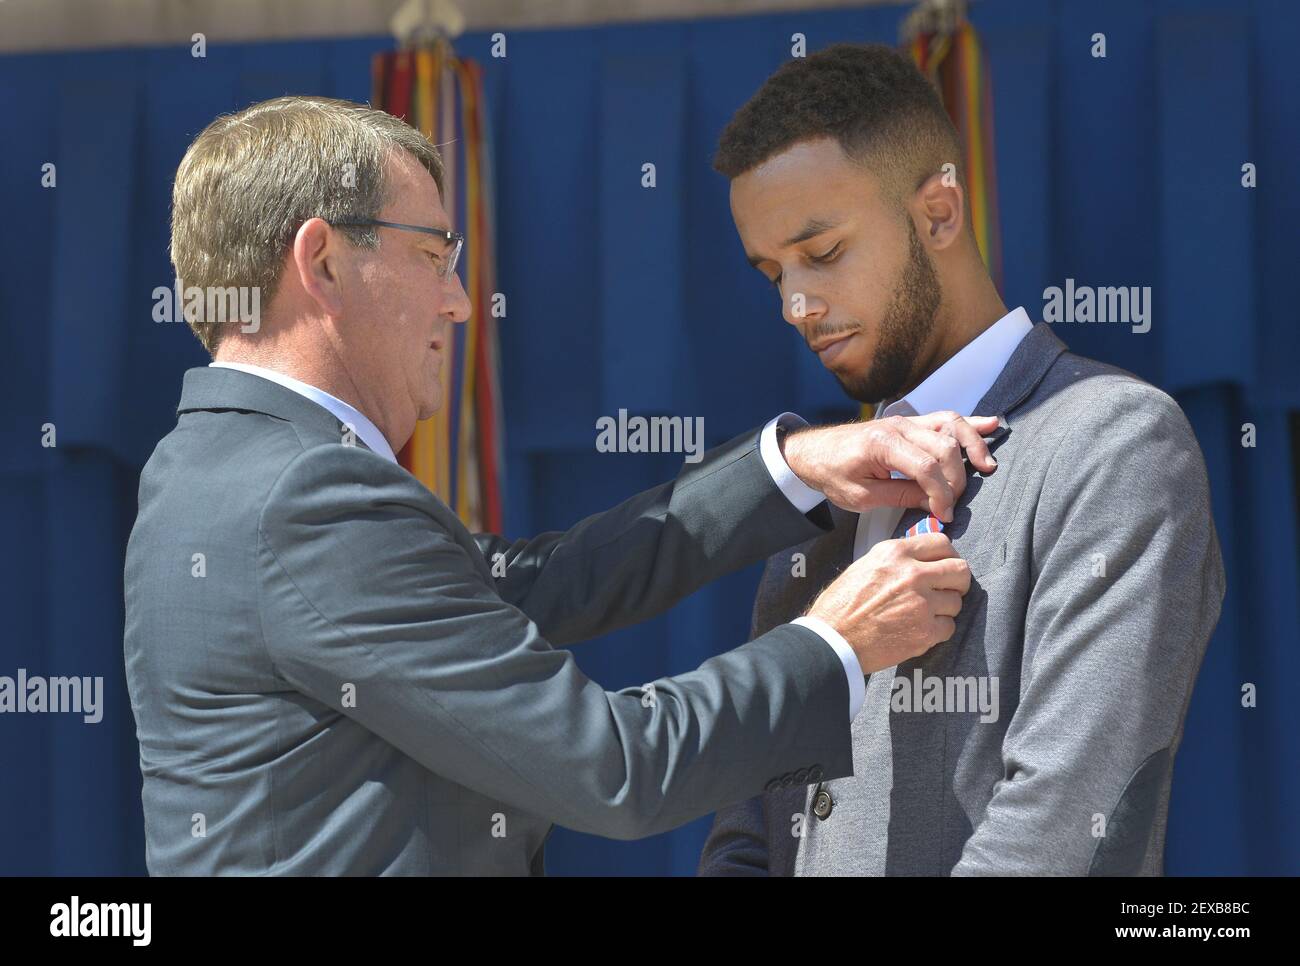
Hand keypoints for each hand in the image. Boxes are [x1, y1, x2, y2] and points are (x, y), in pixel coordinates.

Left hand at [781, 411, 999, 520]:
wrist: (814, 452)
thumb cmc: (833, 473)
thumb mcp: (861, 496)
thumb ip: (900, 496)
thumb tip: (934, 503)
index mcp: (882, 445)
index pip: (926, 468)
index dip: (941, 494)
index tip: (943, 515)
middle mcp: (898, 427)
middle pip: (944, 448)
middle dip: (956, 479)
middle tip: (952, 504)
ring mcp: (906, 421)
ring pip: (951, 426)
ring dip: (973, 445)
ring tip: (987, 466)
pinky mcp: (910, 422)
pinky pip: (945, 418)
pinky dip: (969, 423)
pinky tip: (990, 425)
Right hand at [806, 532, 969, 673]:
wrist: (833, 640)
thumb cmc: (841, 606)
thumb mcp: (865, 566)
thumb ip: (896, 560)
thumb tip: (921, 559)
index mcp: (895, 553)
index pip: (942, 543)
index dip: (948, 555)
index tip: (946, 565)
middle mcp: (912, 574)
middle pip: (960, 570)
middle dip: (957, 581)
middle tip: (947, 590)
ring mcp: (921, 604)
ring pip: (956, 601)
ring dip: (945, 609)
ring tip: (924, 614)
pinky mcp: (925, 632)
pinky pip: (949, 627)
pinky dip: (938, 631)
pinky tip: (919, 630)